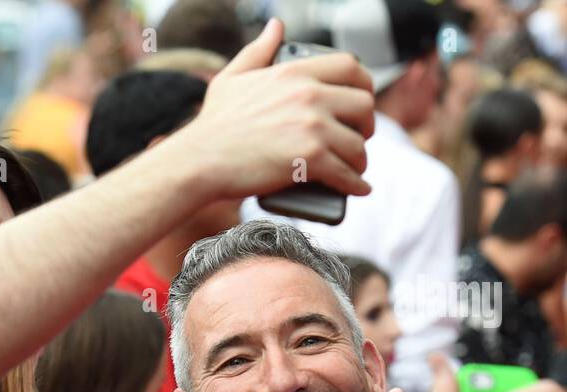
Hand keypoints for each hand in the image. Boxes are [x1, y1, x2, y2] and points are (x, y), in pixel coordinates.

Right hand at [167, 17, 374, 202]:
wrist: (199, 161)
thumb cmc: (213, 124)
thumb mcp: (232, 77)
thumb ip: (258, 49)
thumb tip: (276, 27)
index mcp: (295, 73)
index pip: (351, 68)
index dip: (363, 85)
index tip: (360, 101)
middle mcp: (309, 96)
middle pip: (363, 105)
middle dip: (366, 124)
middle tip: (357, 137)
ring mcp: (312, 127)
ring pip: (358, 143)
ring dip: (360, 159)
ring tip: (353, 168)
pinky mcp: (310, 159)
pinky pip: (347, 173)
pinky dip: (356, 184)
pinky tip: (359, 189)